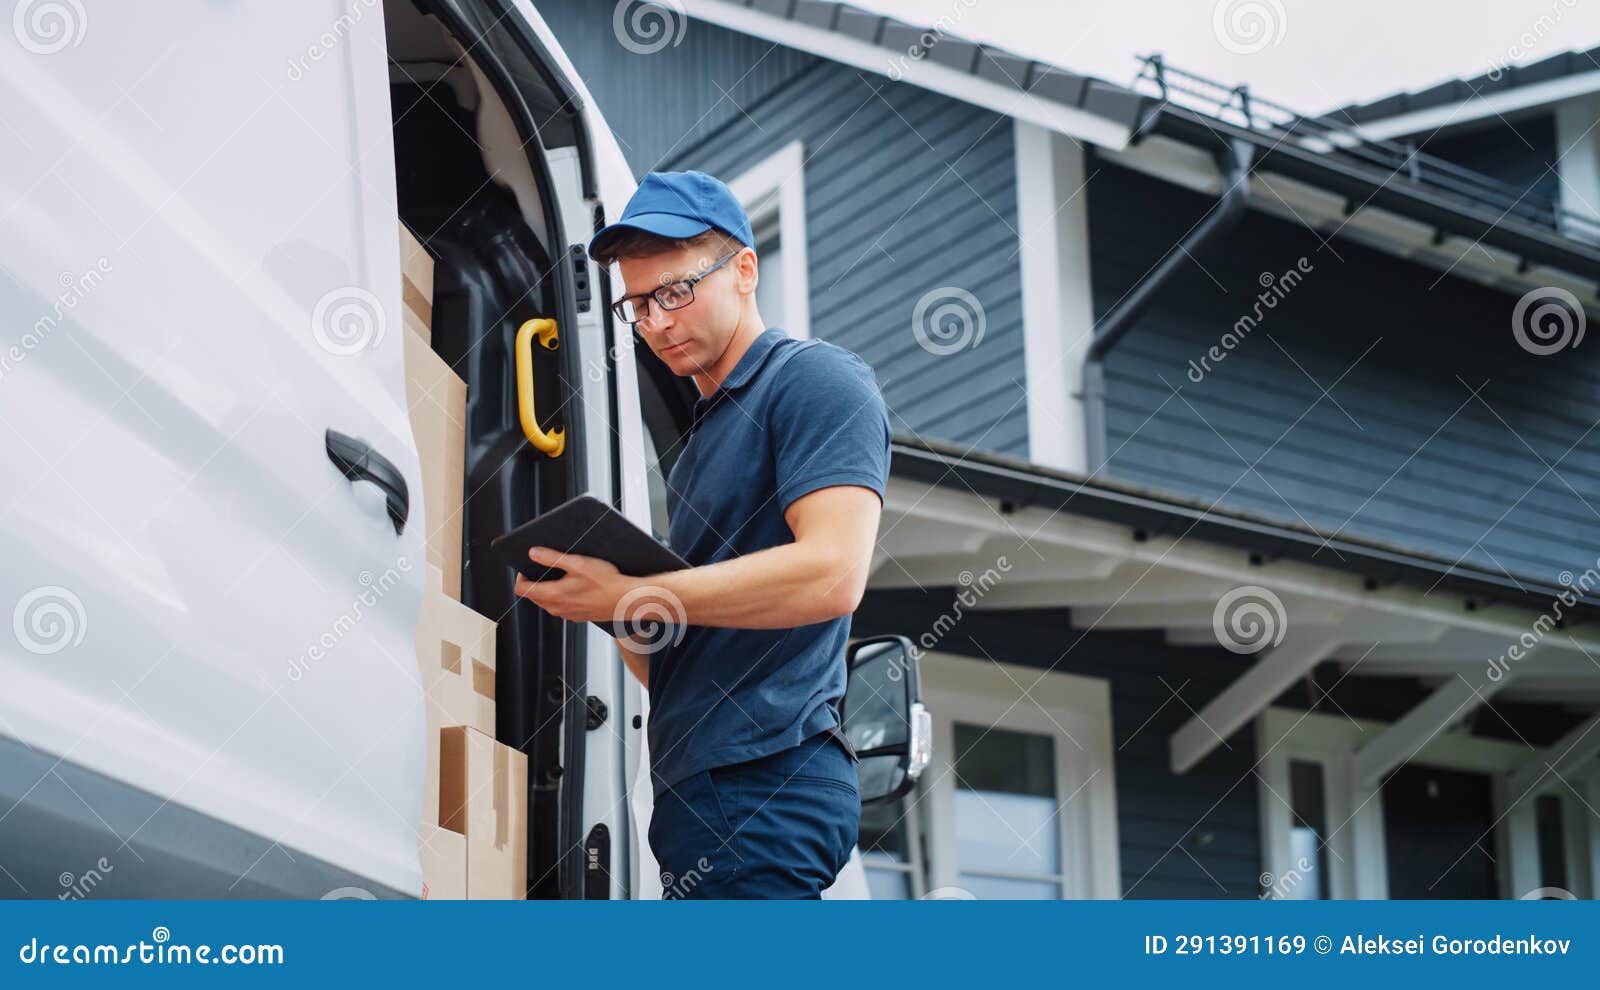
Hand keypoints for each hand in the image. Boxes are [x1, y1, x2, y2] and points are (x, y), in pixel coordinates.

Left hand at [512, 547, 637, 622]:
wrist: (625, 600)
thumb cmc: (606, 582)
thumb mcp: (577, 563)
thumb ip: (552, 558)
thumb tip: (533, 553)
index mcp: (553, 595)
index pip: (522, 589)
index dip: (521, 575)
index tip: (529, 565)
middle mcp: (557, 608)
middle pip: (533, 595)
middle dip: (535, 581)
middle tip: (547, 566)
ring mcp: (567, 614)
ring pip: (546, 602)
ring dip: (548, 589)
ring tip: (563, 575)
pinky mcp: (577, 616)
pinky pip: (561, 607)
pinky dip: (561, 596)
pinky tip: (576, 586)